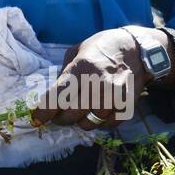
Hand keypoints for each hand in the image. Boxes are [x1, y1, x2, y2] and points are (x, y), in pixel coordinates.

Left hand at [30, 27, 174, 129]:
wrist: (137, 50)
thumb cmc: (101, 49)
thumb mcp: (77, 51)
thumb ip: (63, 74)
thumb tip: (51, 98)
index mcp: (80, 68)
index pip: (56, 98)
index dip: (43, 112)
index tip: (37, 118)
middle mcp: (97, 84)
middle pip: (70, 115)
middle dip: (60, 118)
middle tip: (59, 114)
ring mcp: (113, 96)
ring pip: (88, 124)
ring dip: (82, 119)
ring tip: (83, 109)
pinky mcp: (126, 106)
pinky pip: (107, 125)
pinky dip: (101, 121)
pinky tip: (99, 110)